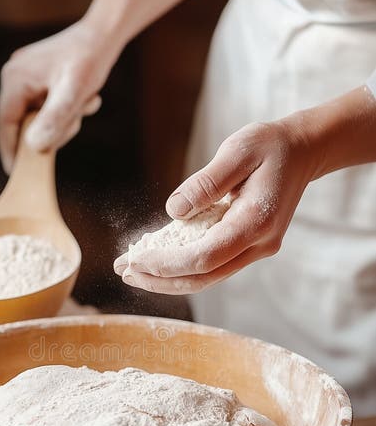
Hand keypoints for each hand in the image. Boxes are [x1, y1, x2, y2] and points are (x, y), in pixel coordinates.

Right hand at [0, 19, 116, 171]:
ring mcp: (25, 76)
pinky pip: (45, 106)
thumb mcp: (73, 93)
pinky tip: (84, 100)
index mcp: (14, 78)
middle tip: (75, 122)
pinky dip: (65, 110)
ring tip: (83, 104)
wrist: (105, 33)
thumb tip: (34, 147)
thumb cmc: (90, 60)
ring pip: (36, 116)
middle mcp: (14, 75)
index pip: (5, 124)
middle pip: (21, 122)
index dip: (11, 151)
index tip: (15, 174)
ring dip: (62, 119)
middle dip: (49, 130)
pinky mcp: (38, 77)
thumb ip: (53, 119)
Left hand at [114, 119, 317, 293]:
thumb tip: (173, 211)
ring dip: (168, 279)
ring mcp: (255, 249)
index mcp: (256, 222)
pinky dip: (182, 268)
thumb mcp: (237, 151)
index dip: (167, 264)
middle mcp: (259, 245)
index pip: (204, 257)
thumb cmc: (270, 146)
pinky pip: (212, 266)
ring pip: (207, 277)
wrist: (301, 151)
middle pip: (203, 277)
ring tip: (132, 272)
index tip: (135, 259)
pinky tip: (157, 262)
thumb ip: (206, 183)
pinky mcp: (248, 247)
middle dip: (160, 279)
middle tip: (123, 272)